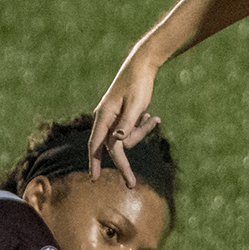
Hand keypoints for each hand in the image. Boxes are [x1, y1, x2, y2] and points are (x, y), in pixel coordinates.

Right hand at [89, 55, 162, 187]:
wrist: (142, 65)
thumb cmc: (139, 84)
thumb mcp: (136, 105)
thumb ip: (126, 124)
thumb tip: (117, 142)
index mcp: (104, 116)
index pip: (96, 145)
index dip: (95, 163)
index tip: (94, 180)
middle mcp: (105, 118)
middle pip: (113, 147)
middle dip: (124, 163)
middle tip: (131, 185)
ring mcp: (113, 117)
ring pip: (125, 138)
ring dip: (141, 132)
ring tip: (154, 118)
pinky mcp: (122, 115)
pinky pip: (130, 129)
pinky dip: (142, 126)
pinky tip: (154, 117)